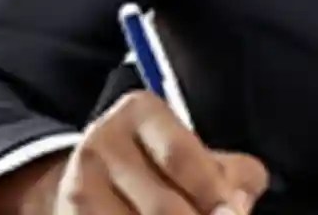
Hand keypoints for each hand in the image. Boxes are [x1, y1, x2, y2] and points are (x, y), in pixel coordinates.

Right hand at [0, 91, 269, 214]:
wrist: (92, 183)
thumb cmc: (159, 166)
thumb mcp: (197, 153)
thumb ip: (232, 173)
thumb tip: (238, 206)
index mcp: (140, 112)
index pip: (180, 156)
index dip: (213, 192)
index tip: (235, 214)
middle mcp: (101, 143)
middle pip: (161, 205)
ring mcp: (79, 187)